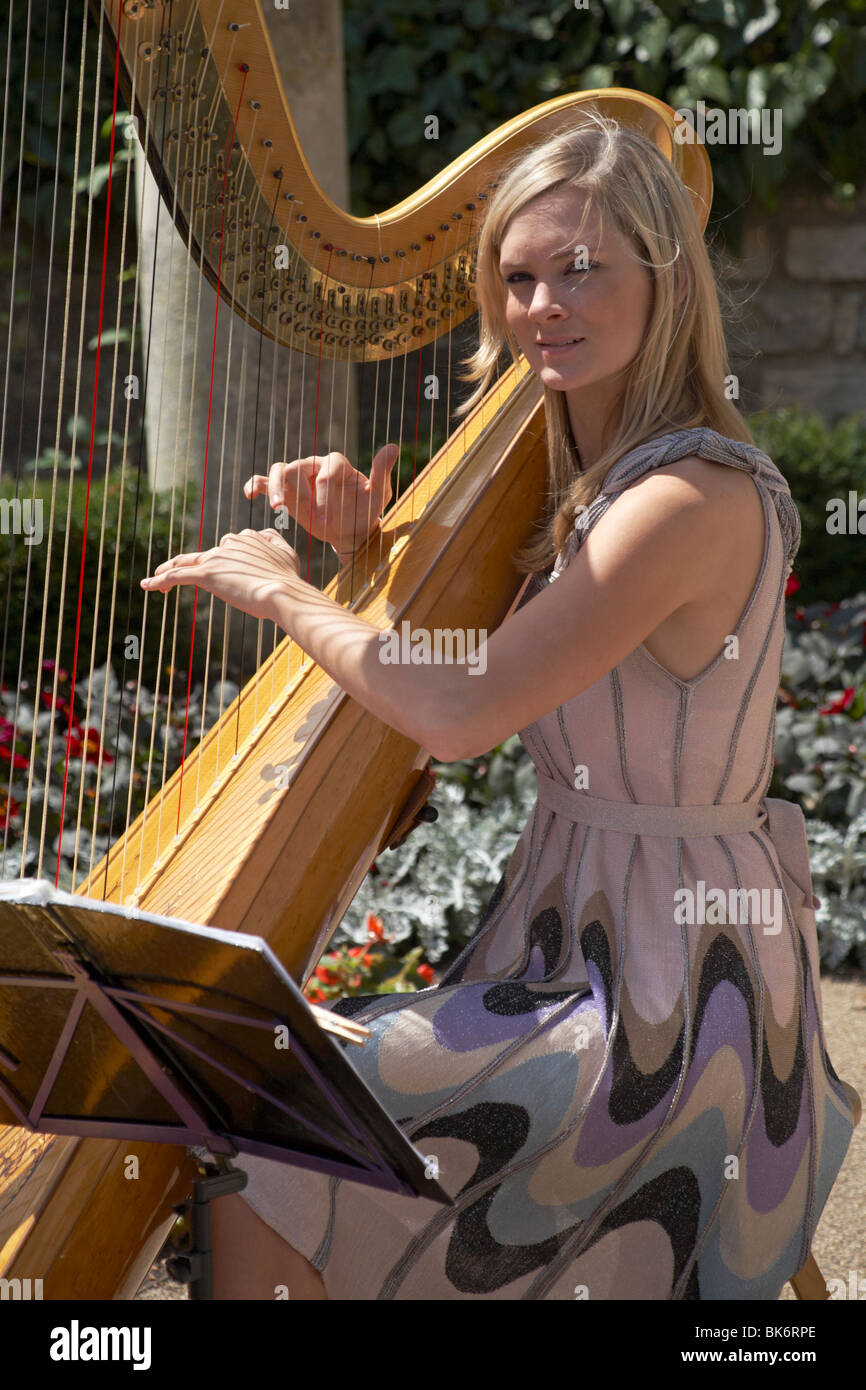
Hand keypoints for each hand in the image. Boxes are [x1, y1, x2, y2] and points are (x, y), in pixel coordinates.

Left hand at [140, 528, 302, 623]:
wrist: (282, 592)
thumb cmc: (287, 579)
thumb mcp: (287, 554)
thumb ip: (274, 542)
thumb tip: (264, 535)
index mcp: (246, 539)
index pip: (228, 546)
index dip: (221, 560)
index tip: (220, 574)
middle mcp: (228, 544)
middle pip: (203, 554)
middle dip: (192, 565)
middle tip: (180, 577)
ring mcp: (216, 559)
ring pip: (184, 562)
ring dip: (167, 569)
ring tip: (155, 578)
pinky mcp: (206, 575)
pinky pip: (176, 575)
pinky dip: (160, 580)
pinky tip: (147, 585)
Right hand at [244, 443, 397, 556]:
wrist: (351, 532)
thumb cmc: (365, 512)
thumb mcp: (378, 495)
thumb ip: (381, 472)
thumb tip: (393, 446)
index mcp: (336, 464)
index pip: (326, 470)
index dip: (325, 493)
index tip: (327, 518)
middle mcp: (314, 466)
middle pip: (297, 466)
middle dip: (299, 492)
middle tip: (302, 514)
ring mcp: (299, 479)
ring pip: (279, 471)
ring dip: (274, 487)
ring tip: (277, 507)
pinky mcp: (286, 492)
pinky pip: (265, 481)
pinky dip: (256, 484)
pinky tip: (250, 494)